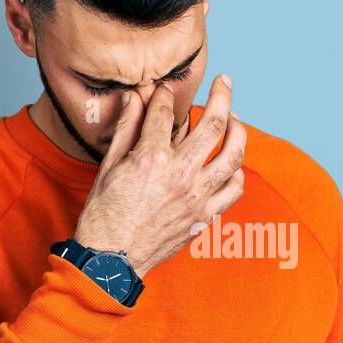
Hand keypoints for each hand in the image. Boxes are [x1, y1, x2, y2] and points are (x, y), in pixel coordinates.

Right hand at [72, 75, 246, 277]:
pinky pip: (234, 190)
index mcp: (152, 159)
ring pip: (233, 155)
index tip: (167, 89)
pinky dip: (236, 172)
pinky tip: (231, 162)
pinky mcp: (204, 217)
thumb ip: (126, 129)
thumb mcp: (108, 167)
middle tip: (225, 82)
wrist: (111, 260)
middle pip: (214, 125)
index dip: (166, 94)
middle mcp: (180, 175)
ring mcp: (197, 197)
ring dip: (239, 131)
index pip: (167, 113)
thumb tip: (135, 98)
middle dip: (222, 96)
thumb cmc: (104, 215)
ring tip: (236, 119)